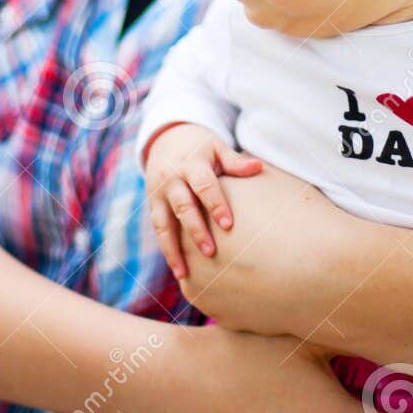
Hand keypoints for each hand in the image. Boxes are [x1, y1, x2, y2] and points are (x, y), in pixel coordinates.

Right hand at [145, 122, 262, 279]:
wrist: (166, 139)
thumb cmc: (200, 147)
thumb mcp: (216, 148)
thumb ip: (235, 161)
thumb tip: (259, 167)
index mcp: (191, 164)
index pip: (203, 186)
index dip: (215, 204)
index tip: (227, 224)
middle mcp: (172, 179)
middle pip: (183, 207)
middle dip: (195, 230)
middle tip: (210, 252)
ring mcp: (159, 194)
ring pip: (164, 224)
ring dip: (173, 249)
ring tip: (184, 273)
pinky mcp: (153, 205)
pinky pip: (158, 230)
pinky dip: (167, 250)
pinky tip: (178, 270)